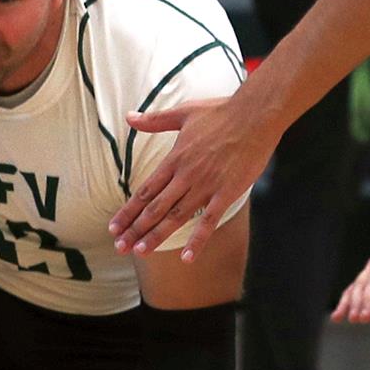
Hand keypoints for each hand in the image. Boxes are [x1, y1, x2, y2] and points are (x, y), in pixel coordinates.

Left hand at [109, 96, 278, 263]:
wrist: (256, 114)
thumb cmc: (221, 112)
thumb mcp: (183, 112)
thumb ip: (154, 121)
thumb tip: (128, 117)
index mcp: (174, 159)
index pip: (145, 191)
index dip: (128, 211)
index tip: (113, 228)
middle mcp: (186, 175)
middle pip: (155, 208)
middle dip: (135, 229)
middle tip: (119, 248)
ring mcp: (206, 185)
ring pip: (176, 216)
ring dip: (157, 235)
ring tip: (140, 252)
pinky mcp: (227, 192)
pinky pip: (209, 221)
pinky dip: (197, 240)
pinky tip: (187, 258)